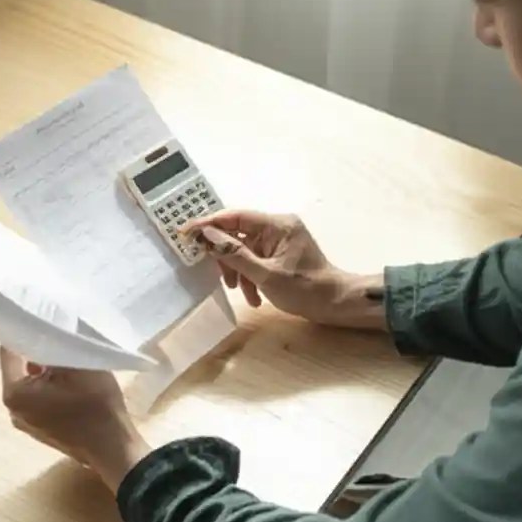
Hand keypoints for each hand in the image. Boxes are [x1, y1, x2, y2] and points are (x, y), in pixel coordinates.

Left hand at [0, 347, 151, 490]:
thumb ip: (55, 345)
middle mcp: (13, 410)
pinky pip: (40, 400)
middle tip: (60, 338)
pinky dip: (51, 389)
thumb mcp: (78, 364)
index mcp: (15, 393)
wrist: (113, 446)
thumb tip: (46, 332)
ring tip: (69, 360)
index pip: (9, 351)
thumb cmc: (95, 404)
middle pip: (19, 369)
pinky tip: (72, 385)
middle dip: (37, 353)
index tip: (41, 321)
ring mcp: (26, 423)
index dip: (25, 332)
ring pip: (31, 385)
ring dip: (46, 371)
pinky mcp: (41, 431)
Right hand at [181, 210, 386, 329]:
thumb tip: (207, 236)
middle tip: (221, 278)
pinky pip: (255, 260)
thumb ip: (234, 255)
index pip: (235, 216)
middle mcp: (277, 227)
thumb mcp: (266, 275)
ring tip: (243, 293)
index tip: (186, 233)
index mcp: (277, 224)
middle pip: (237, 235)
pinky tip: (255, 297)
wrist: (335, 304)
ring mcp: (279, 240)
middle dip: (227, 258)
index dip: (208, 224)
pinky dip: (250, 277)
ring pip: (244, 251)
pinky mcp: (280, 254)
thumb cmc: (305, 289)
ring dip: (239, 272)